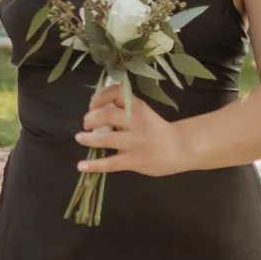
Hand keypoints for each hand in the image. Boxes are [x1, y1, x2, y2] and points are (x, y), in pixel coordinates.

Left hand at [74, 82, 189, 177]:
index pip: (115, 93)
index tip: (92, 105)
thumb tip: (96, 107)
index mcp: (137, 107)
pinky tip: (81, 166)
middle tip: (86, 124)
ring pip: (106, 138)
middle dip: (90, 118)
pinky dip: (94, 165)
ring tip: (80, 138)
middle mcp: (136, 122)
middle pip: (106, 114)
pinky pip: (110, 163)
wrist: (180, 148)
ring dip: (88, 138)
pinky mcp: (134, 160)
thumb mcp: (143, 112)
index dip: (99, 97)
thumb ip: (124, 108)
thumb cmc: (157, 130)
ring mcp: (135, 142)